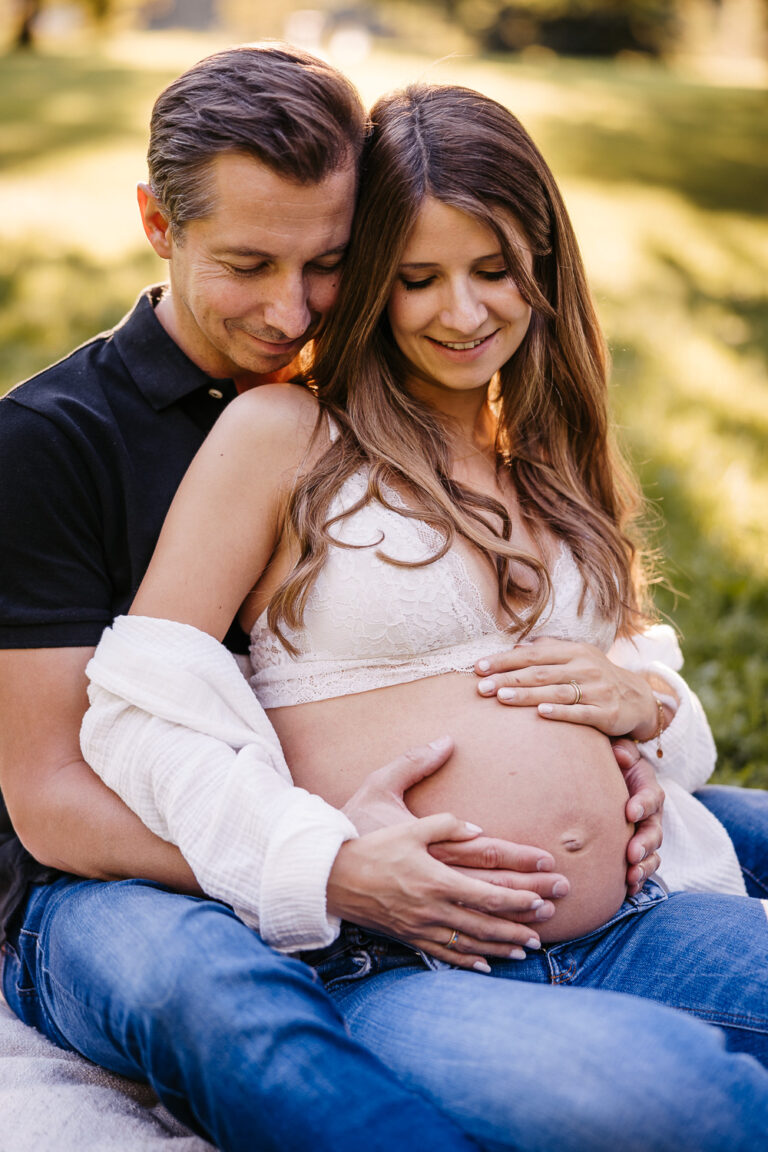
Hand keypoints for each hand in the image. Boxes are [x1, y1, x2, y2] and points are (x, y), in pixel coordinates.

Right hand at [333, 737, 569, 968]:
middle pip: (487, 921)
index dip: (519, 896)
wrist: (330, 878)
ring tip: (528, 949)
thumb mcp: (407, 826)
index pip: (489, 892)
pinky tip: (487, 966)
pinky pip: (445, 955)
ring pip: (470, 942)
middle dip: (521, 923)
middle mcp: (433, 907)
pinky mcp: (409, 937)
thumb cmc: (369, 845)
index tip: (543, 895)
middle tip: (549, 925)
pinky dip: (469, 962)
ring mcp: (421, 927)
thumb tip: (479, 828)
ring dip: (502, 945)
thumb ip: (445, 824)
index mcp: (437, 877)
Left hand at [475, 638, 658, 739]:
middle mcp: (586, 668)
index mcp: (574, 652)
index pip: (533, 655)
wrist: (638, 698)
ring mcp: (597, 690)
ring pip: (556, 692)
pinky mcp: (607, 713)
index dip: (504, 660)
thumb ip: (549, 650)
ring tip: (501, 697)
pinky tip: (540, 714)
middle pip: (540, 673)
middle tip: (481, 687)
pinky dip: (560, 713)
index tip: (478, 667)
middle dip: (508, 678)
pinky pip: (580, 713)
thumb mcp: (577, 657)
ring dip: (527, 694)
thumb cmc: (597, 676)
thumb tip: (517, 647)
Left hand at [613, 738, 663, 894]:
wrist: (609, 780)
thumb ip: (622, 752)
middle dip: (644, 844)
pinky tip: (627, 890)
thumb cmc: (612, 765)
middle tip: (631, 853)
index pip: (651, 797)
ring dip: (644, 867)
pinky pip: (643, 868)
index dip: (643, 804)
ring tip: (631, 876)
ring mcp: (645, 836)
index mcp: (647, 790)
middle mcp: (651, 816)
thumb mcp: (619, 753)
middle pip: (654, 832)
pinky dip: (638, 880)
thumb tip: (620, 755)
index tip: (630, 811)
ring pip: (652, 854)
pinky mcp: (636, 851)